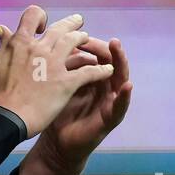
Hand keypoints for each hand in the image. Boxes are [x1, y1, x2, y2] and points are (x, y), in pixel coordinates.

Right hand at [0, 5, 115, 136]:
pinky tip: (108, 70)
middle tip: (79, 21)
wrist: (7, 117)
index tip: (42, 26)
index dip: (39, 16)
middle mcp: (40, 48)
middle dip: (71, 23)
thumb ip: (5, 45)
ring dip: (84, 39)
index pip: (32, 15)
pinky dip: (101, 70)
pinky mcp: (66, 83)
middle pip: (59, 28)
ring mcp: (54, 64)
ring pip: (75, 42)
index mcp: (21, 42)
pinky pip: (89, 72)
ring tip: (90, 40)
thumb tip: (2, 29)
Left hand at [20, 36, 131, 174]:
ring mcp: (110, 102)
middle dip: (108, 48)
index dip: (90, 41)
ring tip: (118, 48)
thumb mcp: (55, 83)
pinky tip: (127, 86)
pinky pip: (121, 106)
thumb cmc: (56, 111)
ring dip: (121, 62)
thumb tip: (47, 37)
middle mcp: (104, 86)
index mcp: (91, 76)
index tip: (80, 30)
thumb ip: (57, 63)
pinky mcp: (110, 119)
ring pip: (121, 78)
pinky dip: (125, 96)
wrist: (55, 143)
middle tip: (107, 38)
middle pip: (110, 62)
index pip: (96, 52)